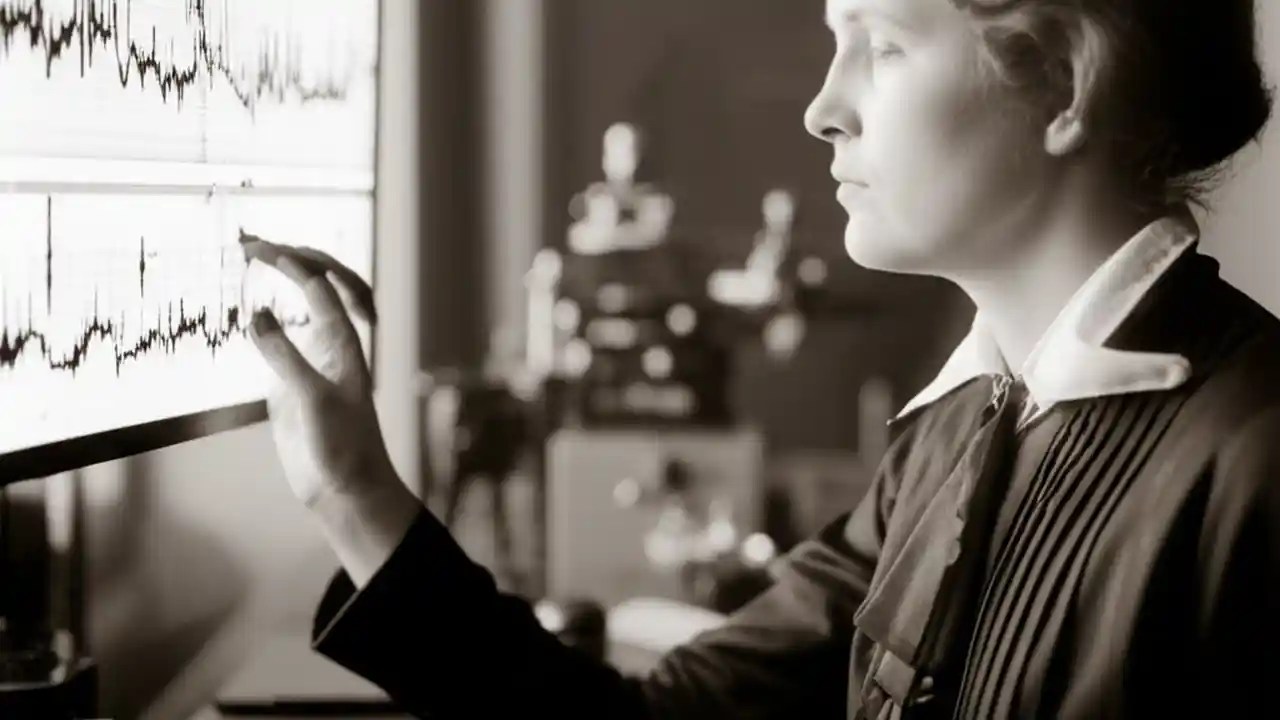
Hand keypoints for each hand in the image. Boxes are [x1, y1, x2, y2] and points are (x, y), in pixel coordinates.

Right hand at [241, 234, 394, 508]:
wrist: (346, 491)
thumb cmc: (343, 447)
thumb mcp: (311, 399)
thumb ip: (283, 355)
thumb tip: (256, 311)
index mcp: (345, 343)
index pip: (319, 286)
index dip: (290, 262)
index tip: (254, 249)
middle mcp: (330, 345)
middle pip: (319, 285)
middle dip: (292, 257)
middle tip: (250, 242)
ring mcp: (311, 362)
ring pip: (301, 308)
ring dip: (283, 280)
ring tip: (250, 256)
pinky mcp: (291, 384)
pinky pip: (279, 339)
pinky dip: (266, 318)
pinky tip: (248, 310)